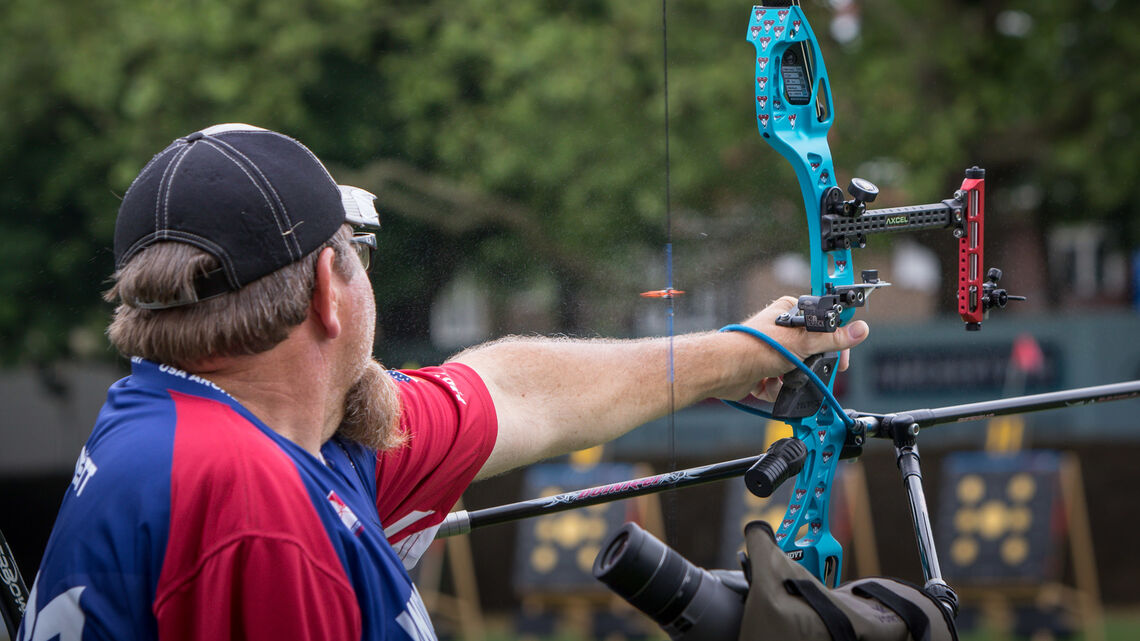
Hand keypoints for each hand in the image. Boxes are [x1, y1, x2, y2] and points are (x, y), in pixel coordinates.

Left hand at [737, 296, 868, 401]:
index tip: (842, 358)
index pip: (823, 323)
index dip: (835, 341)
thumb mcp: (803, 342)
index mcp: (790, 312)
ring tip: (783, 378)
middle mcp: (780, 330)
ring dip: (791, 380)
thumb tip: (860, 330)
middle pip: (810, 351)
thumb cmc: (756, 347)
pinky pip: (779, 384)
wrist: (725, 370)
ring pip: (795, 370)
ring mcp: (770, 352)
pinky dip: (775, 389)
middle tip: (812, 373)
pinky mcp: (761, 370)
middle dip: (809, 367)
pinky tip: (768, 385)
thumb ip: (833, 338)